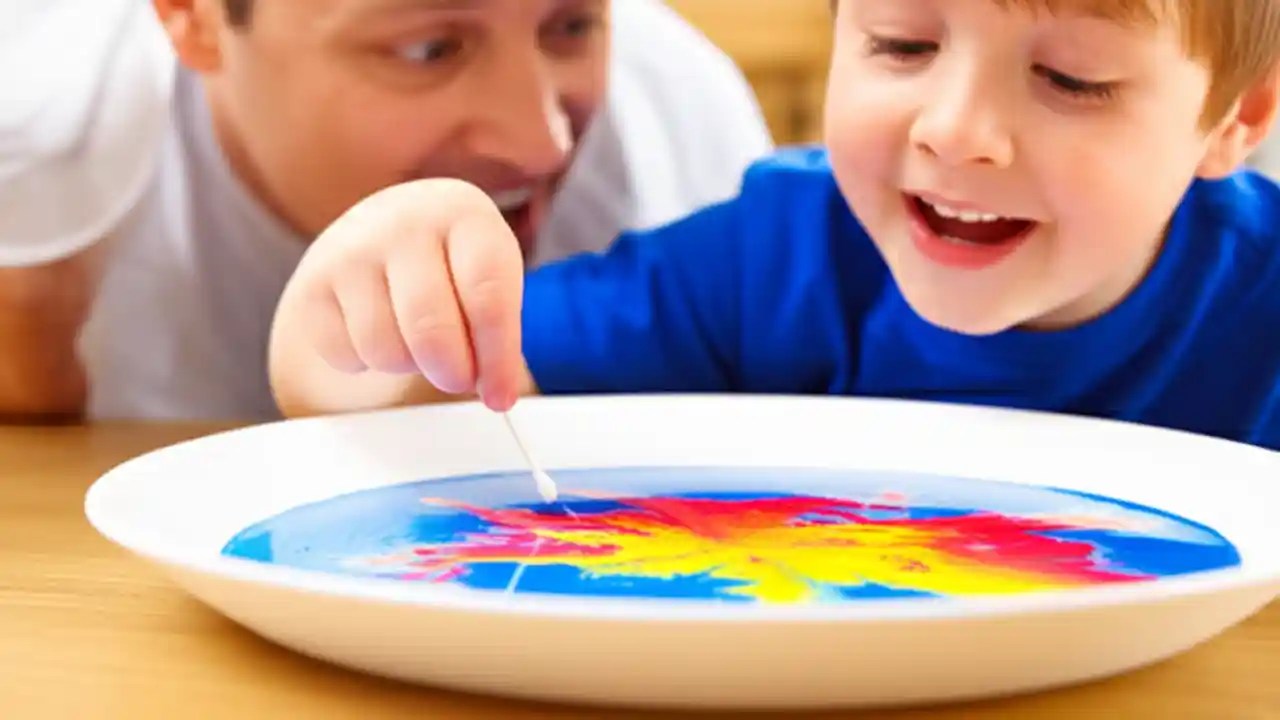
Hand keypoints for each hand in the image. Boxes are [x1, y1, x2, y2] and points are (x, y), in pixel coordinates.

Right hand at [278, 179, 525, 410]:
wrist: (383, 225)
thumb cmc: (451, 262)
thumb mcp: (488, 274)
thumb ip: (498, 330)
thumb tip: (496, 395)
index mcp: (464, 214)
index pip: (487, 294)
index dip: (497, 356)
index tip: (500, 397)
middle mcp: (404, 223)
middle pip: (430, 328)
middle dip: (452, 372)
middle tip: (458, 379)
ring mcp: (352, 250)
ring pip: (385, 350)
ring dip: (408, 365)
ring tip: (416, 341)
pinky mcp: (313, 283)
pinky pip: (345, 356)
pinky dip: (365, 363)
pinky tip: (379, 332)